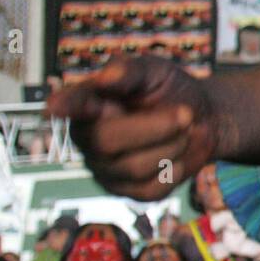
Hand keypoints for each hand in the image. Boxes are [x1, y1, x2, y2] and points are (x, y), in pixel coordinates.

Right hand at [46, 57, 217, 200]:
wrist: (204, 117)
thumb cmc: (170, 89)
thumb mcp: (154, 71)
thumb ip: (131, 70)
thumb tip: (106, 76)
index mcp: (89, 103)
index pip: (73, 104)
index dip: (66, 105)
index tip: (55, 106)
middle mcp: (89, 137)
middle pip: (106, 141)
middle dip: (154, 128)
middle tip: (185, 114)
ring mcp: (106, 168)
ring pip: (133, 168)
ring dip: (171, 146)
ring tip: (183, 130)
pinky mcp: (129, 190)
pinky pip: (151, 189)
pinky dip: (175, 169)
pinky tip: (178, 154)